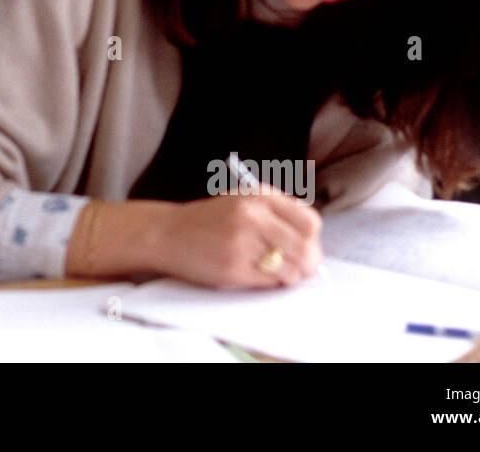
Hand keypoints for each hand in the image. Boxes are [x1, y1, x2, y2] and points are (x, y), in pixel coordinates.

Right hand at [68, 189, 322, 288]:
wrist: (166, 233)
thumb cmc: (207, 221)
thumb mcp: (241, 202)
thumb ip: (275, 215)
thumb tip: (311, 244)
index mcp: (258, 196)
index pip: (309, 221)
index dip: (313, 238)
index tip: (308, 245)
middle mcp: (252, 216)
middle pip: (305, 248)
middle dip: (309, 263)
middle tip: (302, 268)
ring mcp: (242, 243)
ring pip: (290, 269)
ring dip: (291, 276)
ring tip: (279, 273)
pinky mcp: (232, 268)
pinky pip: (269, 282)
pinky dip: (271, 283)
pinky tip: (259, 275)